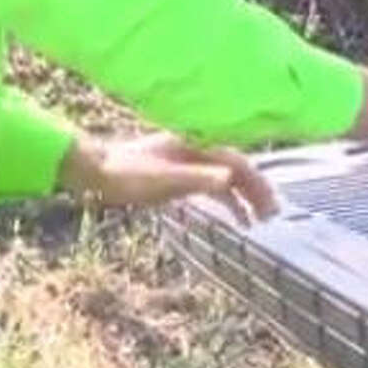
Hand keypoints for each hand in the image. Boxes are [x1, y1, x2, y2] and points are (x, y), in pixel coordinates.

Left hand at [59, 132, 280, 226]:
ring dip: (245, 197)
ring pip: (228, 178)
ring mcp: (190, 161)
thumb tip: (230, 179)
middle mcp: (199, 149)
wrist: (94, 171)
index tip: (271, 207)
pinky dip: (227, 200)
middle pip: (239, 169)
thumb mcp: (162, 180)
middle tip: (273, 216)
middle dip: (257, 191)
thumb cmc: (125, 175)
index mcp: (198, 146)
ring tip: (259, 221)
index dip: (258, 185)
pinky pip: (214, 185)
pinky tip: (235, 219)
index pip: (239, 164)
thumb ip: (196, 178)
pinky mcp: (181, 174)